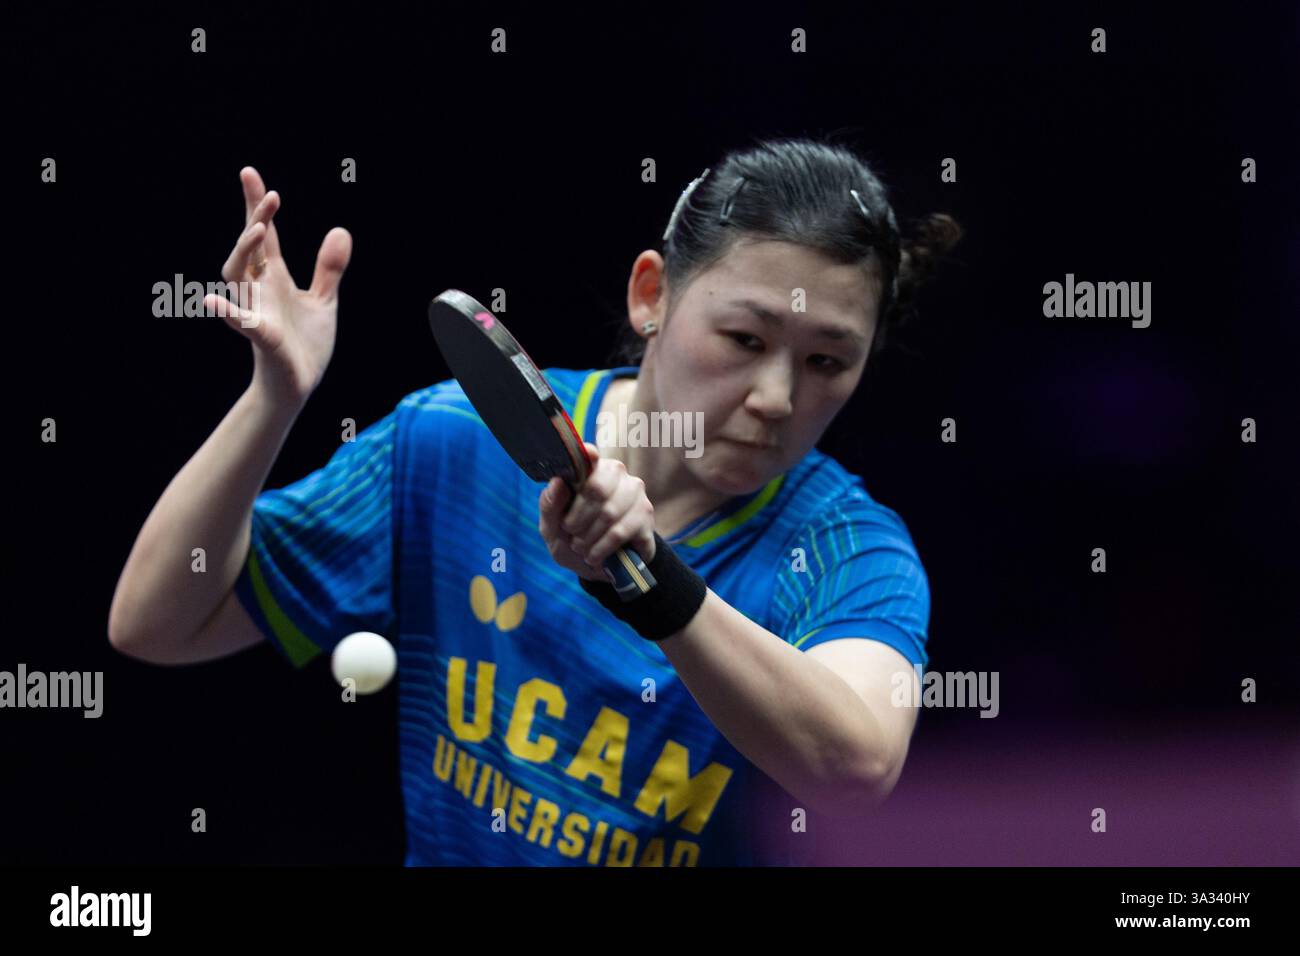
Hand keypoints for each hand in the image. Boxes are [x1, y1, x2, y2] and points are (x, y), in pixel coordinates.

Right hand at [202, 166, 352, 406]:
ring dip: (246, 253)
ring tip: (261, 230)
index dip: (257, 206)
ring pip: (238, 277)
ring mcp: (257, 312)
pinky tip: (211, 302)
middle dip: (256, 219)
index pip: (265, 236)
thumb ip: (328, 268)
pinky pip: (241, 323)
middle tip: (270, 195)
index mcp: (275, 279)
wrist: (297, 386)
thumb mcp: (323, 301)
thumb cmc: (304, 343)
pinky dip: (228, 313)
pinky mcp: (262, 339)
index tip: (250, 173)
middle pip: (250, 248)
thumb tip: (340, 230)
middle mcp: (260, 290)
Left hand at [537, 443, 656, 582]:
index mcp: (590, 469)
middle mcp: (617, 474)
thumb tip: (557, 482)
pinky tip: (595, 556)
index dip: (588, 456)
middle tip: (570, 534)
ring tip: (581, 548)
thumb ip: (549, 506)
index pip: (590, 456)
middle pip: (597, 488)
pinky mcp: (646, 516)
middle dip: (577, 519)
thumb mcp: (551, 527)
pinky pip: (621, 532)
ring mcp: (635, 493)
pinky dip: (602, 548)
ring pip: (609, 513)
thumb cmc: (572, 540)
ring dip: (589, 537)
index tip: (587, 457)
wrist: (599, 567)